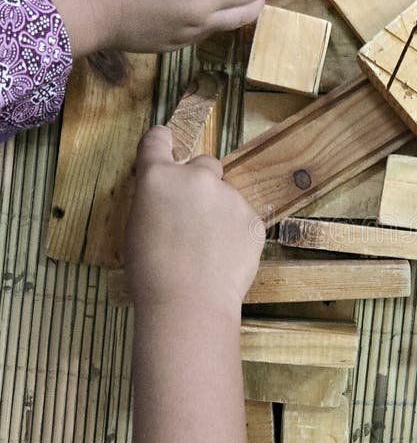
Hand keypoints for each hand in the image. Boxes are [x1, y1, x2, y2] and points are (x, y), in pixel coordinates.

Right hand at [124, 125, 264, 316]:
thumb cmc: (151, 273)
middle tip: (193, 215)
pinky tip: (224, 256)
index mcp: (158, 177)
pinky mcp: (253, 217)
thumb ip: (155, 201)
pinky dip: (237, 232)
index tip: (165, 143)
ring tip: (208, 248)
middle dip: (199, 182)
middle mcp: (196, 177)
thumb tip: (167, 198)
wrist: (189, 302)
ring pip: (226, 195)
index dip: (161, 142)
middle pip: (204, 164)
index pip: (157, 140)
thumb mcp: (137, 228)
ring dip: (219, 211)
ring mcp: (229, 195)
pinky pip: (243, 217)